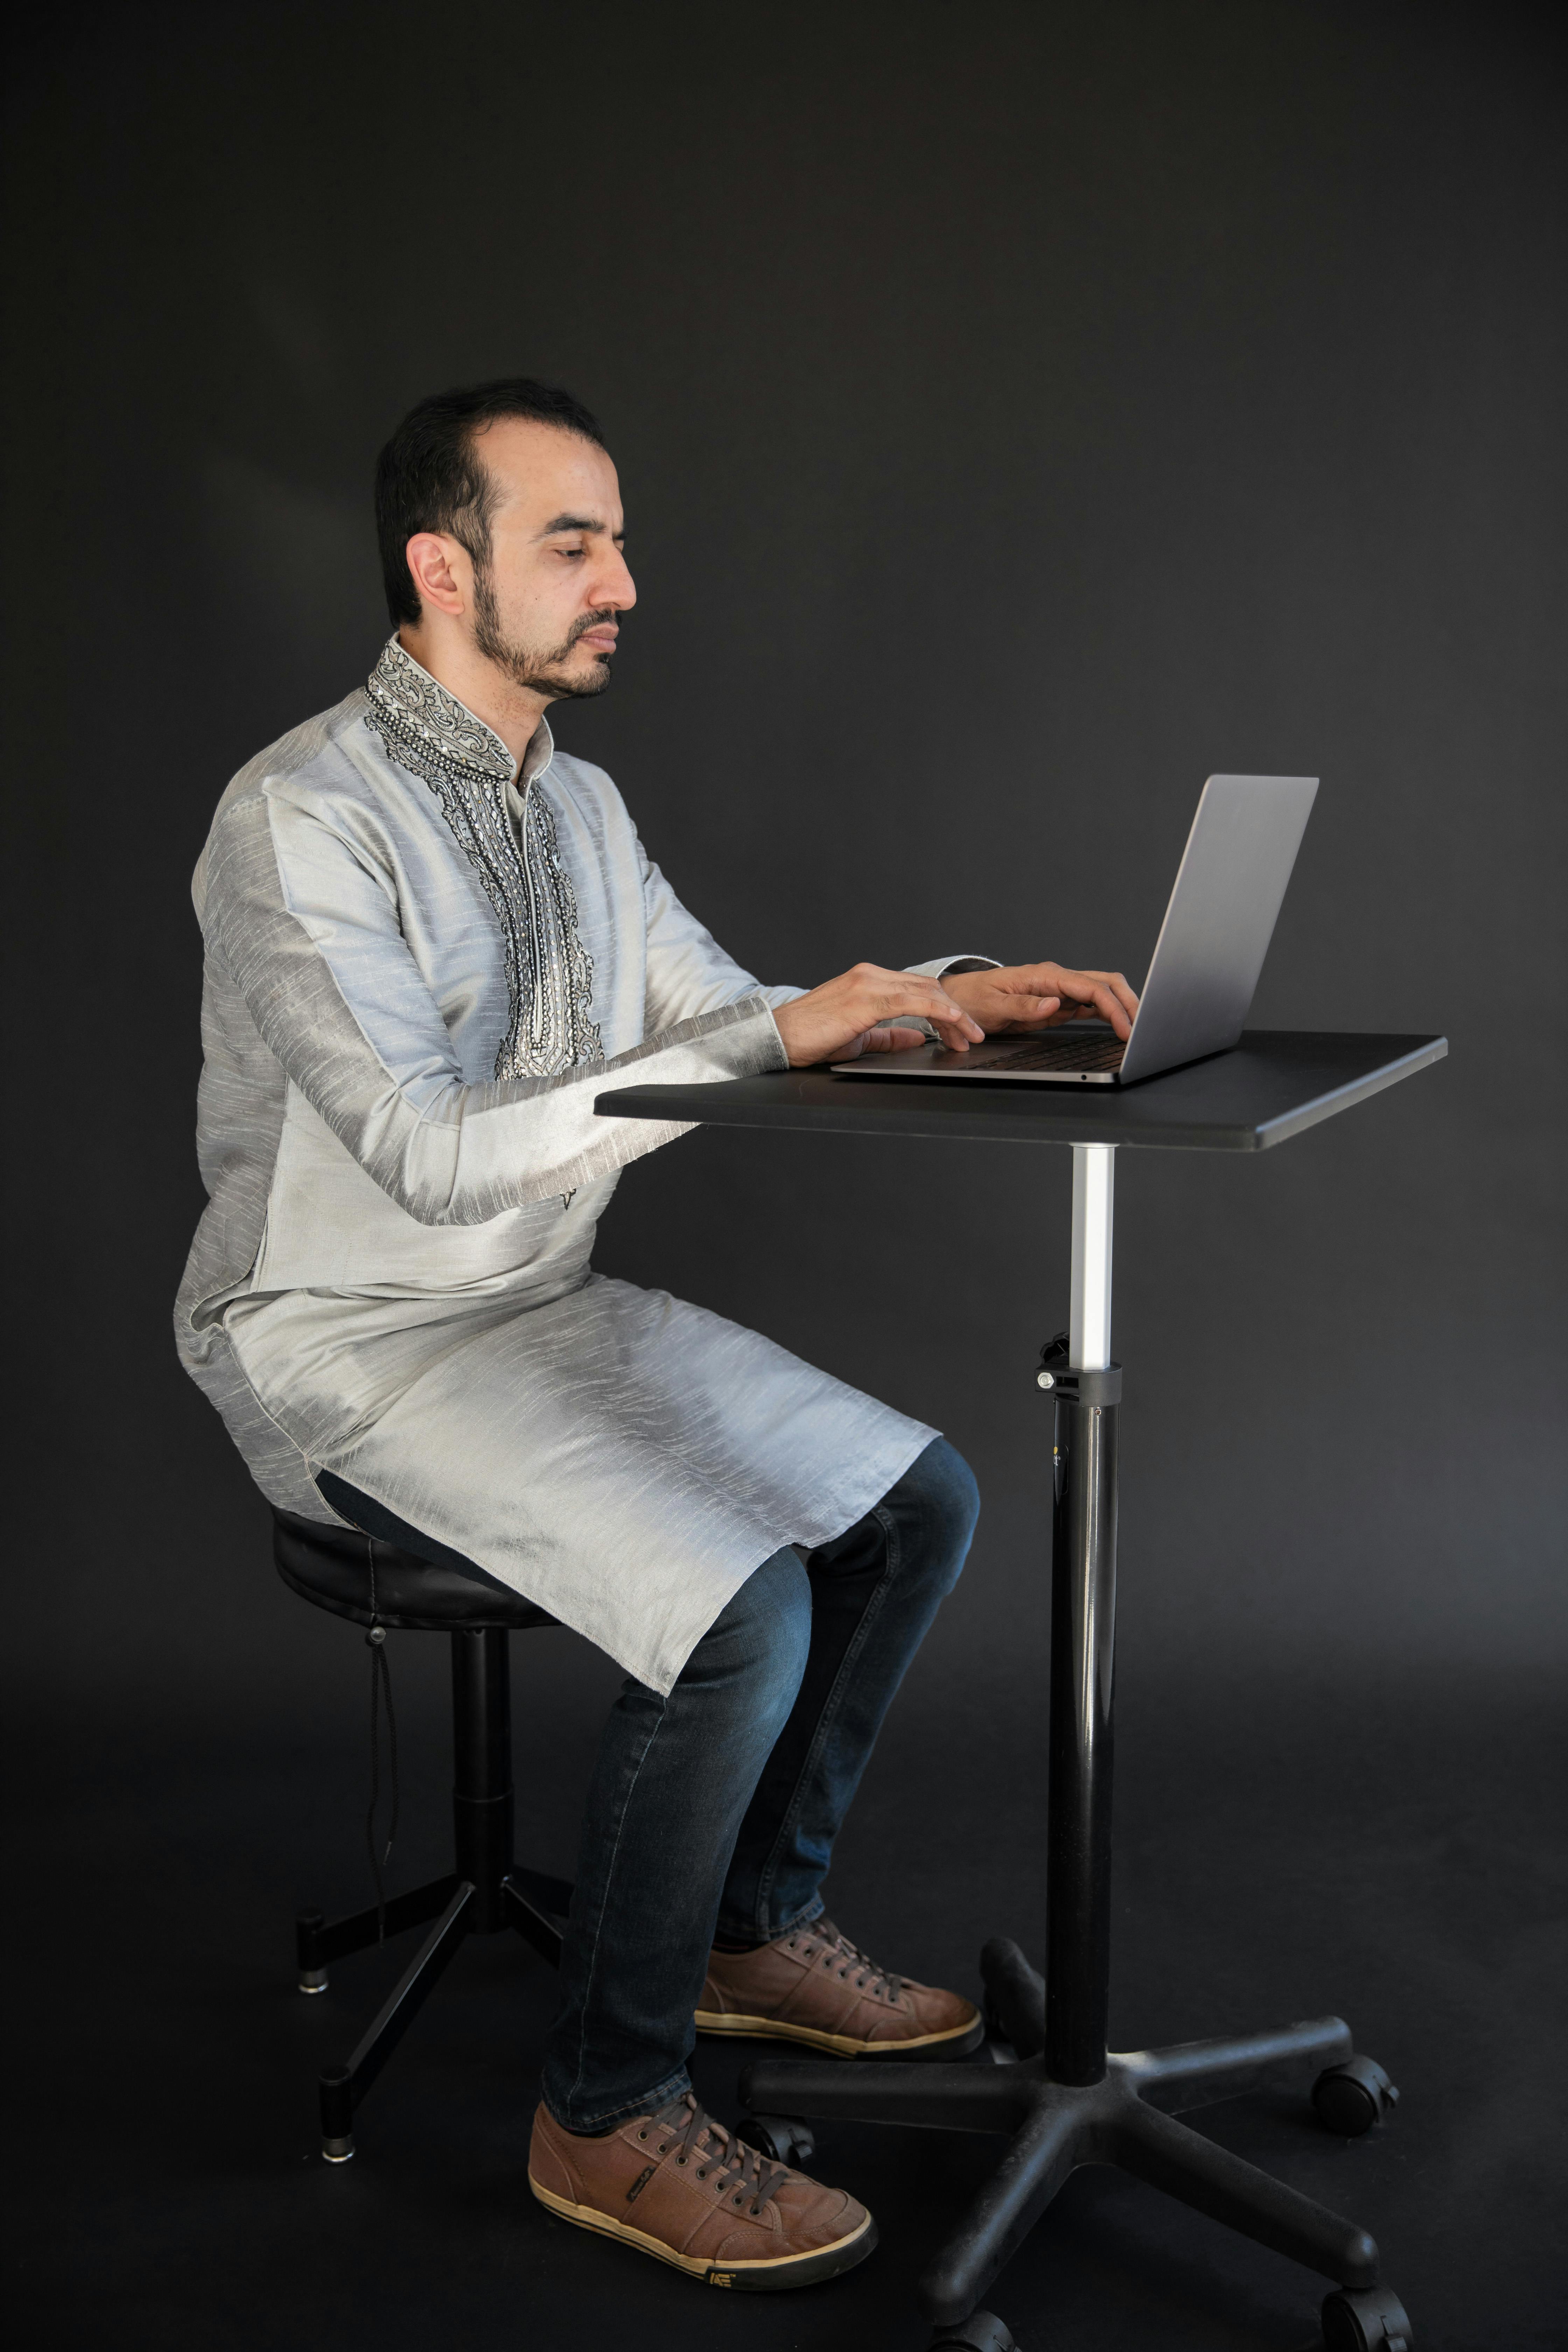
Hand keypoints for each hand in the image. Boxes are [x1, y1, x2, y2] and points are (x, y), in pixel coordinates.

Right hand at [772, 964, 986, 1066]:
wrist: (777, 1037)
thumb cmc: (810, 1037)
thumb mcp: (858, 1038)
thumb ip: (889, 1036)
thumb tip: (918, 1036)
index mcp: (867, 980)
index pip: (917, 987)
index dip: (944, 1008)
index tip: (960, 1030)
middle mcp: (869, 975)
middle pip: (927, 986)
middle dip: (955, 1012)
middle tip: (971, 1036)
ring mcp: (867, 983)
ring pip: (925, 991)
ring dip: (953, 1014)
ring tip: (969, 1035)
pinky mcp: (864, 999)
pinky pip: (911, 1001)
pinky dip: (937, 1011)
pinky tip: (952, 1023)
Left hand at [944, 962, 1138, 1038]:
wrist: (962, 999)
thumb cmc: (975, 998)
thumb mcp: (995, 1005)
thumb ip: (1025, 1005)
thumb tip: (1055, 1004)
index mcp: (1045, 975)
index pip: (1089, 986)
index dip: (1112, 1006)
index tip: (1125, 1027)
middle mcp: (1056, 979)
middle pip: (1104, 983)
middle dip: (1127, 1002)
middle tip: (1142, 1027)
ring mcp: (1059, 991)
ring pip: (1100, 992)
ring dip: (1120, 1006)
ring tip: (1136, 1027)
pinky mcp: (1057, 1004)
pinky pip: (1088, 1004)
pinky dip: (1106, 1013)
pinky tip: (1116, 1024)